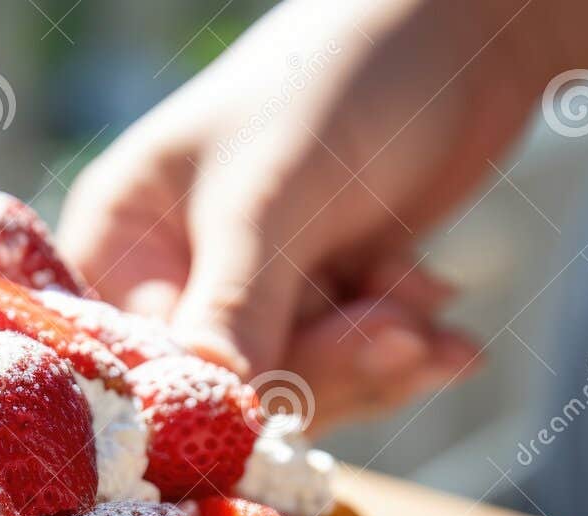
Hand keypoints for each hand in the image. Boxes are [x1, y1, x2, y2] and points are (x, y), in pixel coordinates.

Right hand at [59, 0, 545, 430]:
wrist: (464, 36)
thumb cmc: (339, 82)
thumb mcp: (274, 193)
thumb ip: (237, 300)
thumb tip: (211, 402)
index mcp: (124, 236)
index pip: (140, 355)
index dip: (206, 389)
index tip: (275, 407)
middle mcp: (176, 275)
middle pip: (227, 386)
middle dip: (321, 366)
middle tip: (397, 335)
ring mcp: (255, 295)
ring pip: (299, 389)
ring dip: (373, 364)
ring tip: (427, 322)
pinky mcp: (324, 308)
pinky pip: (351, 375)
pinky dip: (403, 356)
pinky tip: (447, 336)